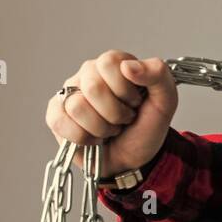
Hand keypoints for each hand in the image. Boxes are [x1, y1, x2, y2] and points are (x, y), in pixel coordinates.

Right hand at [44, 50, 178, 176]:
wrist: (134, 159)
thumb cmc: (146, 127)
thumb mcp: (166, 100)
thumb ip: (158, 74)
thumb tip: (128, 66)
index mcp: (114, 64)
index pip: (110, 62)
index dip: (126, 89)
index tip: (136, 101)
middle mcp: (88, 74)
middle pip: (93, 87)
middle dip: (116, 112)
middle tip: (124, 118)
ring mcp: (68, 93)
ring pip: (78, 107)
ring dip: (102, 127)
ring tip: (111, 128)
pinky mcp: (55, 114)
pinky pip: (61, 122)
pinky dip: (84, 137)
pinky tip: (94, 137)